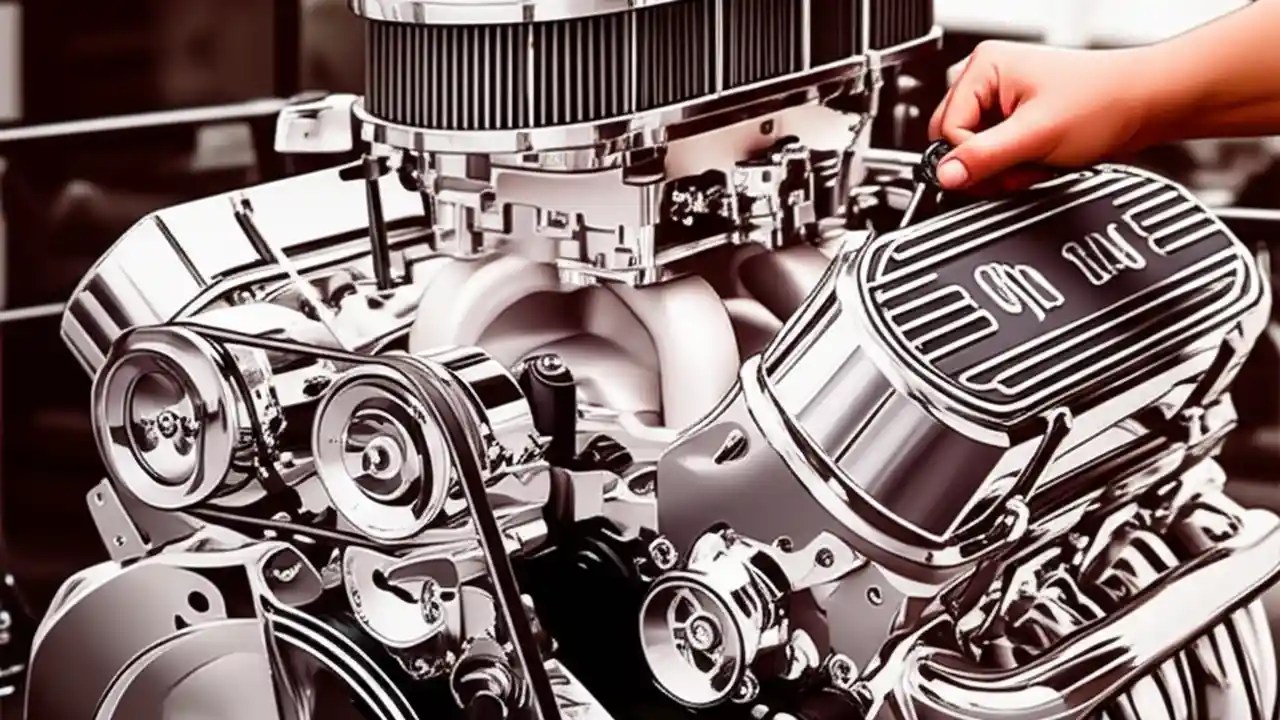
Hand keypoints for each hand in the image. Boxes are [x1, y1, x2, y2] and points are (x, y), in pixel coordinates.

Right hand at [929, 41, 1162, 191]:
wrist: (1145, 104)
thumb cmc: (1104, 103)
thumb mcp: (1036, 136)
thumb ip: (985, 158)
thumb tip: (944, 175)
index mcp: (984, 67)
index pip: (947, 128)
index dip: (971, 157)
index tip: (998, 170)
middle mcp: (987, 77)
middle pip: (955, 138)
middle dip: (987, 163)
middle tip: (1020, 166)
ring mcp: (1001, 97)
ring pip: (974, 149)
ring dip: (1003, 167)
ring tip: (1036, 160)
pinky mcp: (1015, 115)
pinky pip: (994, 151)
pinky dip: (1014, 164)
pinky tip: (1038, 159)